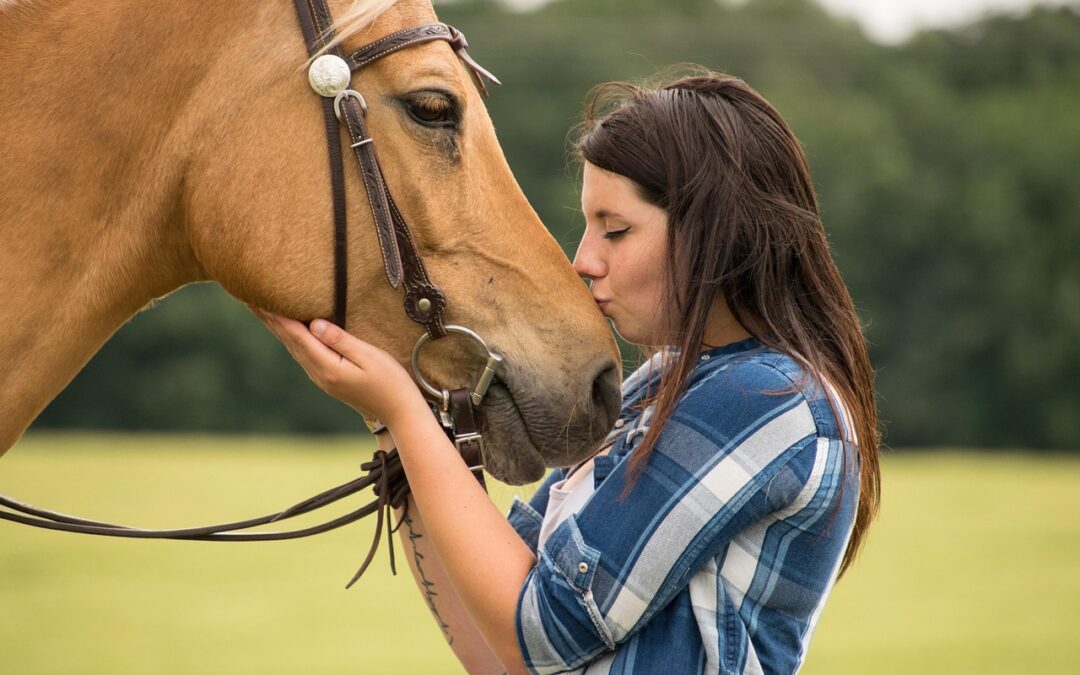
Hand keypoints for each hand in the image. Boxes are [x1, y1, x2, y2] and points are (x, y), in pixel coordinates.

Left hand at [250, 308, 427, 426]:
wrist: (398, 413)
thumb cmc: (390, 382)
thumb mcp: (369, 357)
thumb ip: (340, 340)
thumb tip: (313, 324)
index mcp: (327, 367)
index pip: (296, 335)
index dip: (277, 316)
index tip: (258, 298)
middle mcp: (319, 373)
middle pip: (288, 341)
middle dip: (269, 319)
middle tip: (248, 298)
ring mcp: (322, 378)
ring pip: (293, 347)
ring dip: (276, 328)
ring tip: (261, 310)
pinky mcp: (328, 378)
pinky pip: (302, 353)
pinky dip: (290, 337)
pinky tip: (287, 330)